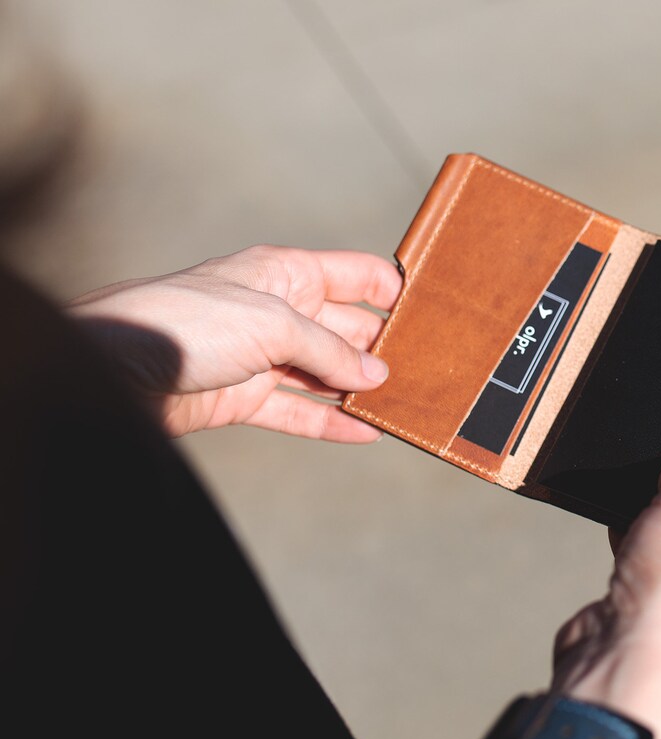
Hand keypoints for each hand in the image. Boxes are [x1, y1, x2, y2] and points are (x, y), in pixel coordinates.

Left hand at [66, 244, 400, 442]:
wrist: (117, 369)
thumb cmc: (188, 323)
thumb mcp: (273, 323)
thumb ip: (330, 350)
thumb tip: (375, 376)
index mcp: (286, 273)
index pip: (355, 274)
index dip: (392, 289)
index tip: (432, 312)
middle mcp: (278, 311)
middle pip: (347, 328)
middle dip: (384, 347)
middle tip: (428, 368)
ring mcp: (262, 356)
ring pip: (326, 373)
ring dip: (362, 389)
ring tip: (405, 404)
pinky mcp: (245, 397)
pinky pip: (300, 410)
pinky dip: (332, 422)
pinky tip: (366, 432)